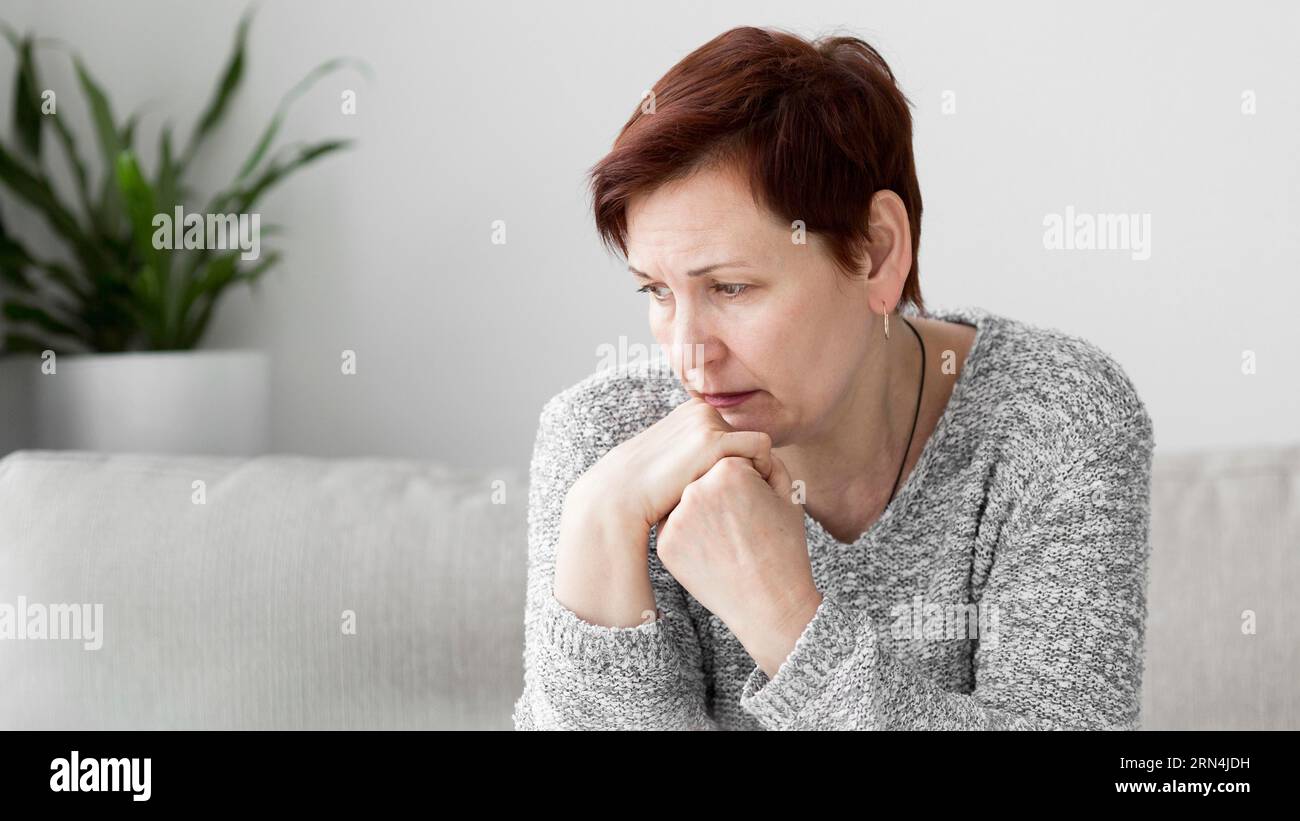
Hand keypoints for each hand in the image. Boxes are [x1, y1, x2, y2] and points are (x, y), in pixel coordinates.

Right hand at [576, 397, 773, 531]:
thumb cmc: (649, 491)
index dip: (740, 463)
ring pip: (758, 446)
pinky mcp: (714, 440)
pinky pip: (762, 450)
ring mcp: (707, 422)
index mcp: (693, 411)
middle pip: (747, 440)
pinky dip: (765, 471)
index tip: (736, 491)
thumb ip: (698, 456)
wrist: (621, 497)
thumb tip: (724, 466)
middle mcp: (701, 409)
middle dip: (749, 468)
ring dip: (757, 471)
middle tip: (740, 498)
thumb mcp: (675, 462)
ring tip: (742, 500)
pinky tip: (750, 496)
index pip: (736, 436)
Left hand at [654, 451, 822, 676]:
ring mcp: (677, 518)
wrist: (769, 604)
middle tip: (742, 525)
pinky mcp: (665, 543)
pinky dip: (691, 535)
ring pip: (686, 500)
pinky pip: (675, 526)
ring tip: (728, 537)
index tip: (757, 507)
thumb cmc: (784, 547)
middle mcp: (697, 489)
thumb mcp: (787, 493)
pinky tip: (714, 551)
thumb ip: (765, 458)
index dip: (747, 483)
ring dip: (703, 511)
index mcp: (729, 470)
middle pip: (705, 477)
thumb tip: (743, 444)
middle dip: (722, 494)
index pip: (730, 460)